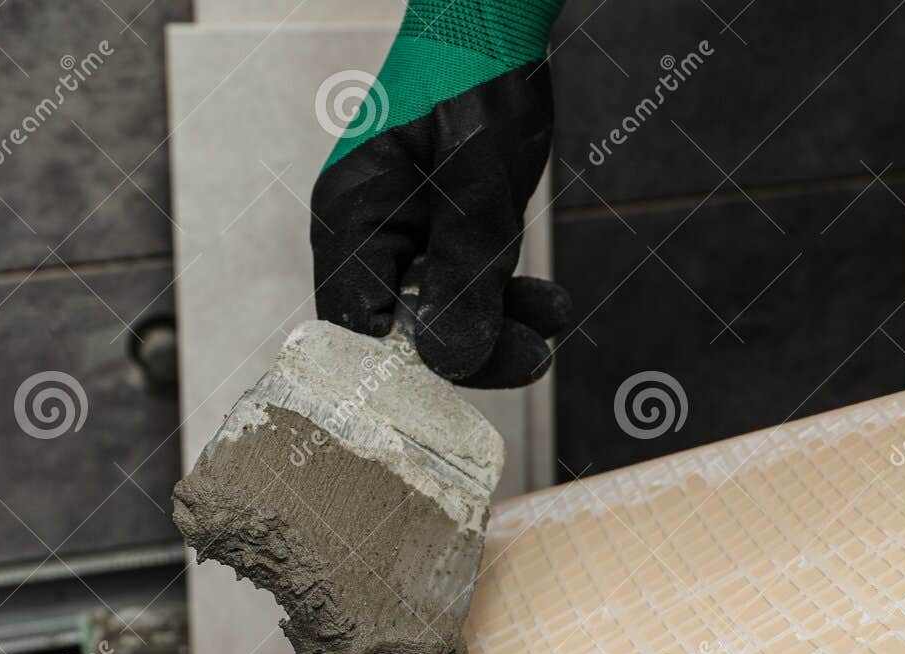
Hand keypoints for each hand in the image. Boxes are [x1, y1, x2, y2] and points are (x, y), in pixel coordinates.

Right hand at [310, 0, 570, 388]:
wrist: (495, 18)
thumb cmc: (473, 74)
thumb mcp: (477, 178)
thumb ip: (466, 271)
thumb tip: (449, 363)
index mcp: (351, 218)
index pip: (356, 329)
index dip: (409, 367)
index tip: (478, 368)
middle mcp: (367, 235)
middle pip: (400, 332)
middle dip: (469, 348)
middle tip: (536, 354)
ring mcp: (404, 235)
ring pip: (441, 316)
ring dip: (498, 328)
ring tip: (553, 321)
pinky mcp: (442, 234)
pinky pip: (465, 289)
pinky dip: (506, 303)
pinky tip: (548, 307)